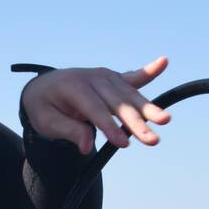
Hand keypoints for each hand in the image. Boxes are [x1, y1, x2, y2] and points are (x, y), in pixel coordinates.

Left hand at [22, 55, 171, 153]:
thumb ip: (69, 131)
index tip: (124, 143)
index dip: (110, 127)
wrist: (43, 88)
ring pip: (129, 95)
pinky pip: (134, 77)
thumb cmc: (45, 108)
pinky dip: (149, 71)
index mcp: (73, 86)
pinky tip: (163, 62)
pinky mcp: (114, 79)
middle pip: (117, 103)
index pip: (95, 110)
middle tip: (152, 140)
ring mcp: (105, 76)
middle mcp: (93, 78)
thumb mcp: (47, 123)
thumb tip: (87, 147)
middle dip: (136, 123)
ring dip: (149, 109)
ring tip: (165, 120)